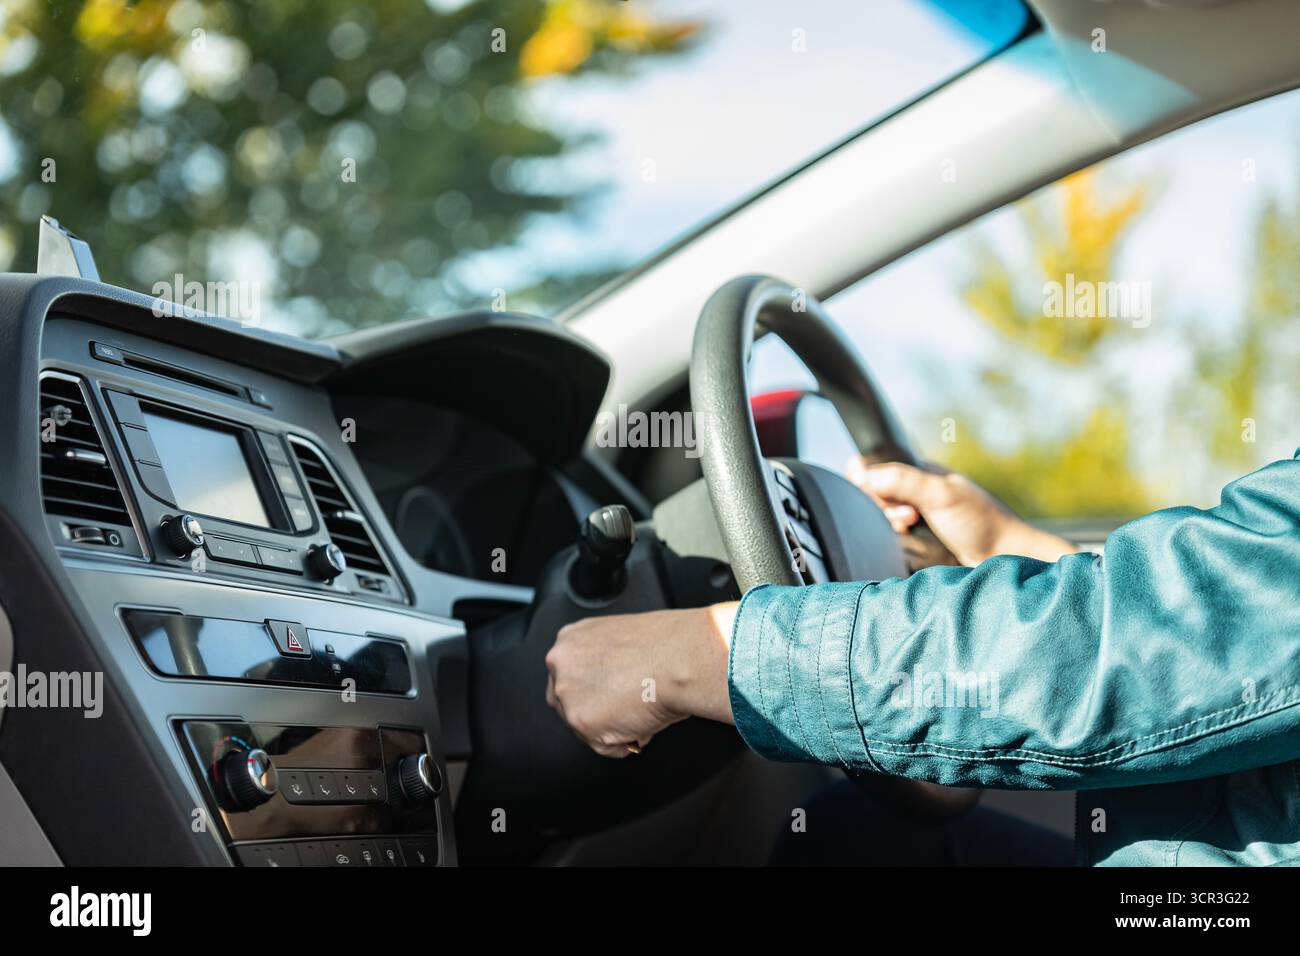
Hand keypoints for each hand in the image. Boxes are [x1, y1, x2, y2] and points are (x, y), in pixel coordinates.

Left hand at [545, 604, 736, 757]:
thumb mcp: (621, 642)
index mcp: (570, 638)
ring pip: (585, 727)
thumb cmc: (666, 647)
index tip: (614, 696)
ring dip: (615, 727)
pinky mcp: (581, 720)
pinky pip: (604, 747)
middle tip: (630, 707)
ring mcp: (567, 692)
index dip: (597, 692)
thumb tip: (611, 688)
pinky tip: (643, 721)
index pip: (571, 677)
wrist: (680, 658)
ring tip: (641, 710)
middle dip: (599, 713)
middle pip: (570, 704)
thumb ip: (603, 663)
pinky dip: (627, 741)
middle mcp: (559, 662)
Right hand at [846, 458, 1077, 566]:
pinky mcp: (919, 543)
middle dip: (883, 505)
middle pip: (875, 495)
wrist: (1006, 561)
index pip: (877, 469)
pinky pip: (892, 539)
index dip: (870, 481)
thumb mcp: (940, 494)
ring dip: (890, 523)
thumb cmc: (982, 523)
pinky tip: (909, 540)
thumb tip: (864, 475)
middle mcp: (918, 493)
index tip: (883, 493)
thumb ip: (902, 481)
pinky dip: (896, 540)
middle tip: (909, 515)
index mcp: (922, 473)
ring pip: (881, 519)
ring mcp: (918, 518)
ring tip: (911, 526)